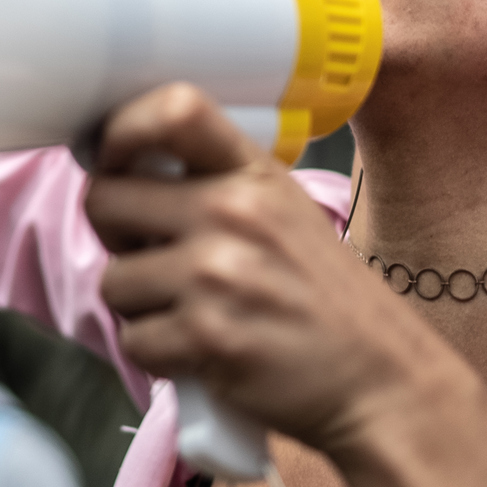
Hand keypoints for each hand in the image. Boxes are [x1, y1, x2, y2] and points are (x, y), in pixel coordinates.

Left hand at [84, 85, 449, 455]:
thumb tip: (124, 174)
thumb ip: (215, 183)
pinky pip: (133, 339)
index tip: (114, 160)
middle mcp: (233, 212)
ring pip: (112, 279)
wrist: (382, 378)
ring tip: (187, 311)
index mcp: (253, 173)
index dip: (120, 131)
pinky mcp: (207, 336)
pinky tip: (198, 351)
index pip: (173, 108)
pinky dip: (157, 353)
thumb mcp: (284, 211)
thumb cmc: (324, 299)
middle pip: (105, 198)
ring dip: (138, 305)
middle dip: (114, 235)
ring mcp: (218, 273)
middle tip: (150, 256)